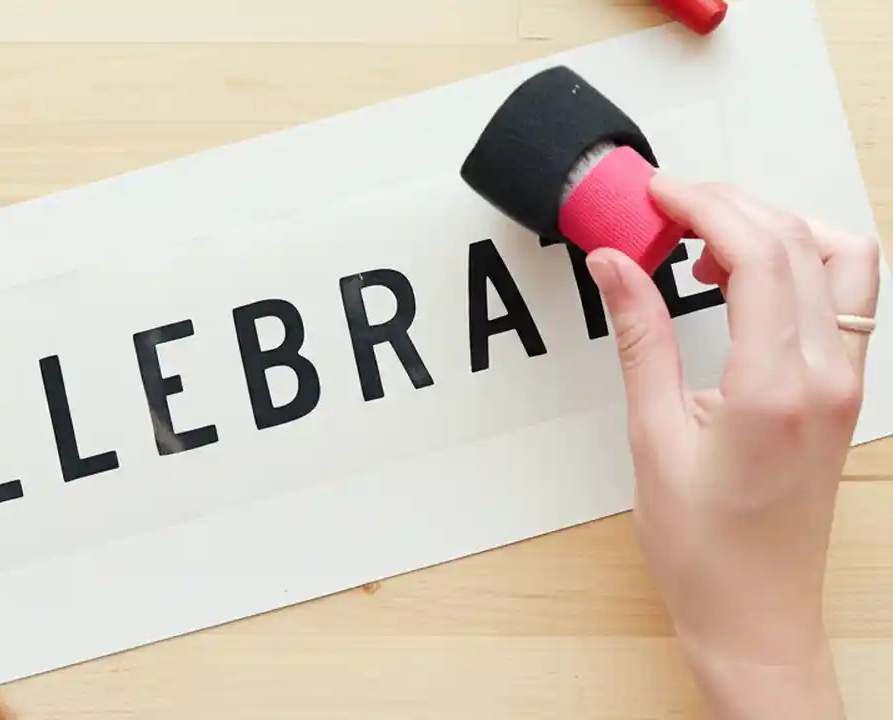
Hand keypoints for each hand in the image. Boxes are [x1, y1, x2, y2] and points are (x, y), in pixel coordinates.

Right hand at [585, 176, 880, 719]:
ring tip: (709, 241)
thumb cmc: (707, 549)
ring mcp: (846, 382)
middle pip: (801, 241)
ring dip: (778, 228)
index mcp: (778, 388)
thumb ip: (640, 337)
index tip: (660, 194)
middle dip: (732, 204)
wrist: (756, 613)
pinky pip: (842, 297)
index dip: (706, 205)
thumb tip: (618, 266)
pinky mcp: (844, 391)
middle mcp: (828, 377)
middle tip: (669, 207)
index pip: (760, 253)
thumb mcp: (654, 436)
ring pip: (842, 258)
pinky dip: (798, 264)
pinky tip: (743, 280)